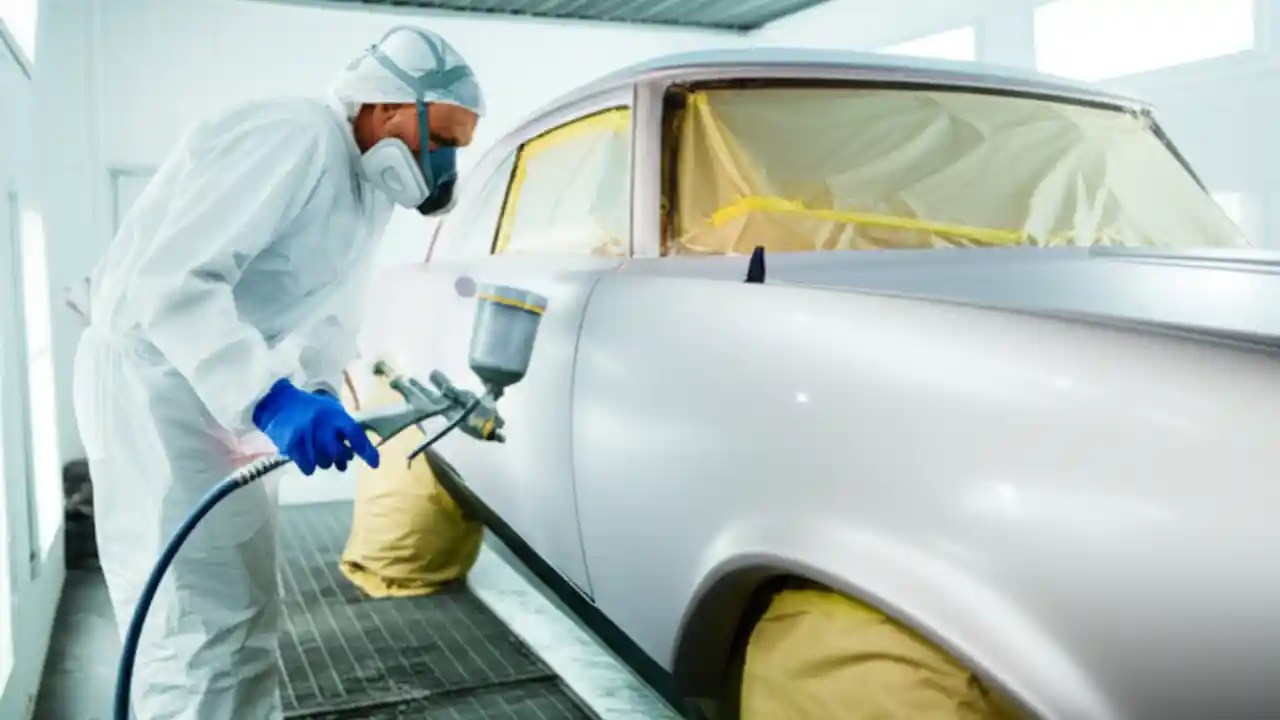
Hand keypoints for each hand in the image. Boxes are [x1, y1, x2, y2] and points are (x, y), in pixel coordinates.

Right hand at [252, 378, 379, 474]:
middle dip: (340, 458)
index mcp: (335, 414)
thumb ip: (344, 428)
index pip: (355, 434)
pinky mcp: (291, 444)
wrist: (279, 402)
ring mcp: (305, 434)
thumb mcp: (332, 410)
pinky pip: (307, 466)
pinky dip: (309, 466)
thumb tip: (354, 453)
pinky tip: (308, 458)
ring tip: (320, 453)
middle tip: (339, 458)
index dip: (367, 450)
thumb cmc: (310, 408)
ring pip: (323, 462)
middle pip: (338, 454)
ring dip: (324, 461)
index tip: (375, 464)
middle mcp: (322, 424)